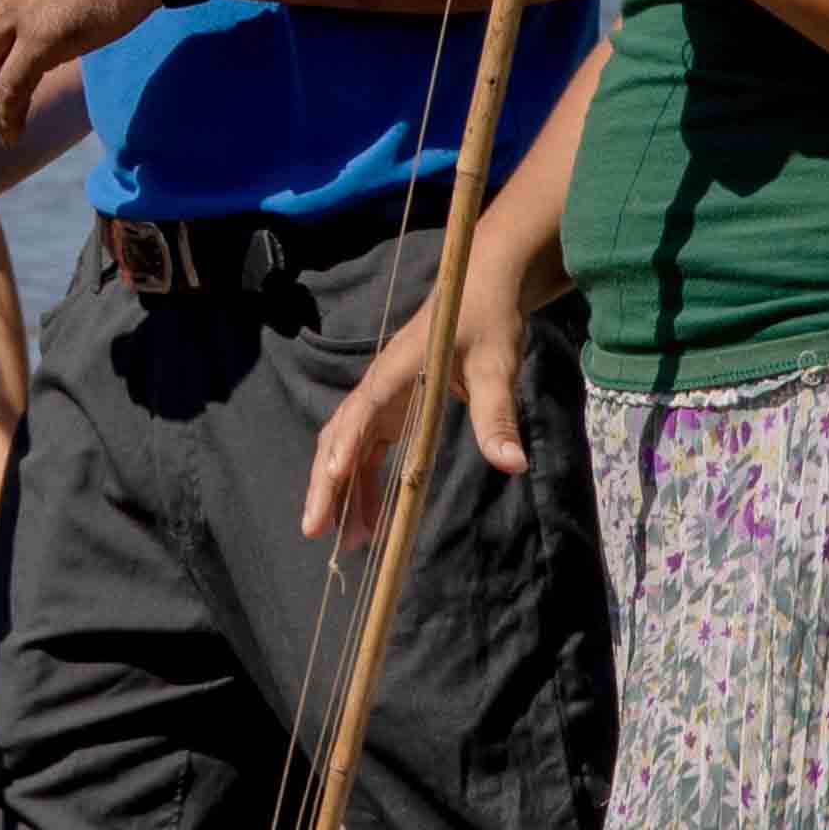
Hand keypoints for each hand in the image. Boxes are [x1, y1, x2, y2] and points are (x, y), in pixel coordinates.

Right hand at [297, 284, 526, 543]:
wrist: (481, 287)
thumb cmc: (486, 321)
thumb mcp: (496, 367)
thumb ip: (497, 416)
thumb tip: (513, 465)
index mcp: (398, 371)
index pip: (362, 412)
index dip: (345, 446)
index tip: (332, 478)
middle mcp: (380, 387)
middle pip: (339, 437)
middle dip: (325, 484)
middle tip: (314, 530)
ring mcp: (383, 399)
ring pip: (347, 449)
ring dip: (342, 491)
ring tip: (344, 542)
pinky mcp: (393, 409)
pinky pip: (368, 451)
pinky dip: (363, 484)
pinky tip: (370, 520)